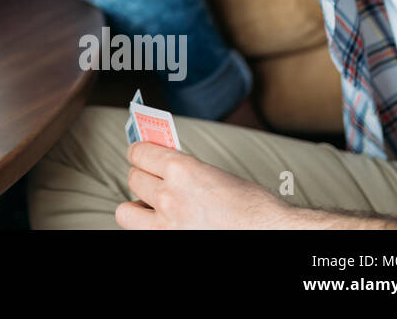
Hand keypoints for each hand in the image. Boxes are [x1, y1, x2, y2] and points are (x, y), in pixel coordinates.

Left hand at [117, 142, 297, 228]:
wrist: (270, 233)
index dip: (139, 153)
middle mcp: (170, 196)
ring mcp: (166, 225)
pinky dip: (149, 229)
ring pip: (125, 211)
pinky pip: (141, 234)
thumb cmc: (253, 208)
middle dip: (143, 178)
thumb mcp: (214, 175)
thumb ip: (184, 170)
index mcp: (182, 170)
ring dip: (137, 207)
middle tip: (153, 182)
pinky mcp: (166, 243)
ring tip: (151, 208)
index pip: (138, 153)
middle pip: (133, 179)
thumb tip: (163, 167)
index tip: (140, 155)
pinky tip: (165, 225)